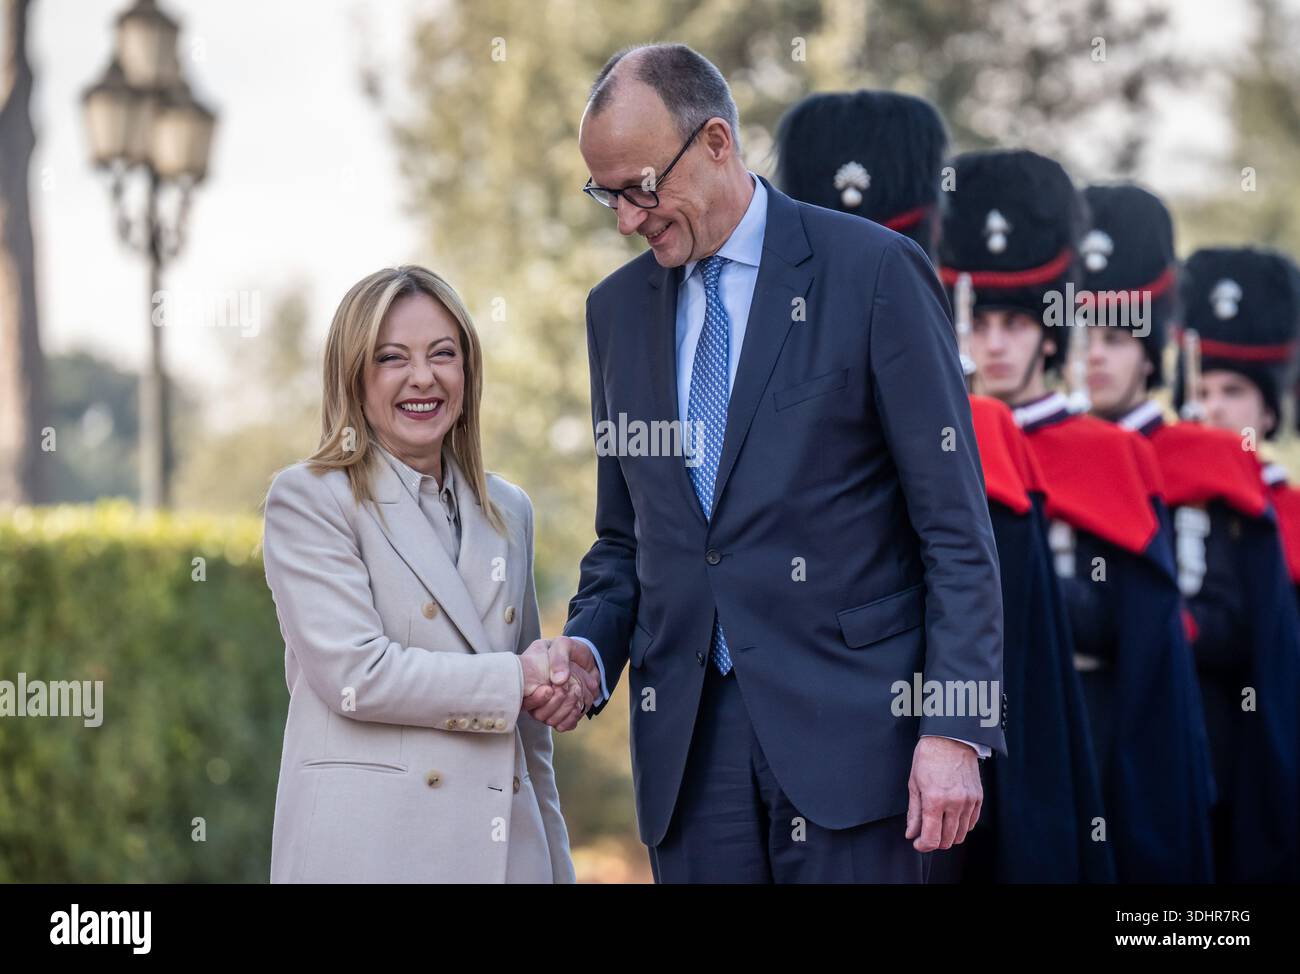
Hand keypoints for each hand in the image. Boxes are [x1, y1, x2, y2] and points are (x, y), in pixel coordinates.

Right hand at [521, 636, 599, 731]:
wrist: (587, 660)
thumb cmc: (569, 651)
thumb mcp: (563, 645)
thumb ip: (559, 658)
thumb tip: (558, 680)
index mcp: (529, 680)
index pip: (523, 700)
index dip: (535, 699)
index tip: (549, 689)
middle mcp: (535, 698)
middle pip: (539, 715)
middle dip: (557, 701)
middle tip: (568, 686)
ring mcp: (548, 708)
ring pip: (552, 721)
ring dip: (568, 707)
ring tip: (577, 690)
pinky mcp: (563, 714)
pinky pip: (564, 725)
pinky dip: (573, 716)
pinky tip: (579, 703)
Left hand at [904, 737, 982, 851]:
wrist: (950, 739)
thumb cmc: (929, 758)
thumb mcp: (914, 784)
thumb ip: (914, 813)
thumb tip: (911, 833)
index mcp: (935, 800)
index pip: (932, 838)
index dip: (923, 846)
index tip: (918, 843)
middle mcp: (954, 803)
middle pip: (947, 840)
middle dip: (935, 842)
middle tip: (926, 835)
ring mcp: (969, 801)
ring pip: (961, 835)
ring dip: (948, 836)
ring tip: (938, 826)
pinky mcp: (978, 798)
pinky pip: (971, 823)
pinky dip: (961, 826)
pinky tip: (951, 819)